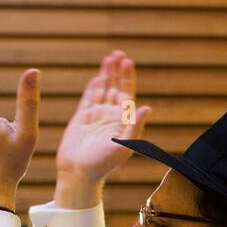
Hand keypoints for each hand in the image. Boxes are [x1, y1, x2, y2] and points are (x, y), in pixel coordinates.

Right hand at [54, 50, 151, 207]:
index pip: (127, 95)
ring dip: (106, 74)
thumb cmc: (103, 163)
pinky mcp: (82, 118)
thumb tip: (147, 107)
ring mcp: (96, 116)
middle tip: (119, 54)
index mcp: (122, 122)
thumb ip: (134, 126)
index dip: (128, 78)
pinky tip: (98, 76)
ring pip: (103, 90)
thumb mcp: (123, 146)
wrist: (79, 172)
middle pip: (116, 88)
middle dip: (118, 72)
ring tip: (109, 58)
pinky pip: (89, 98)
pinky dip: (93, 87)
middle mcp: (111, 117)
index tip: (127, 62)